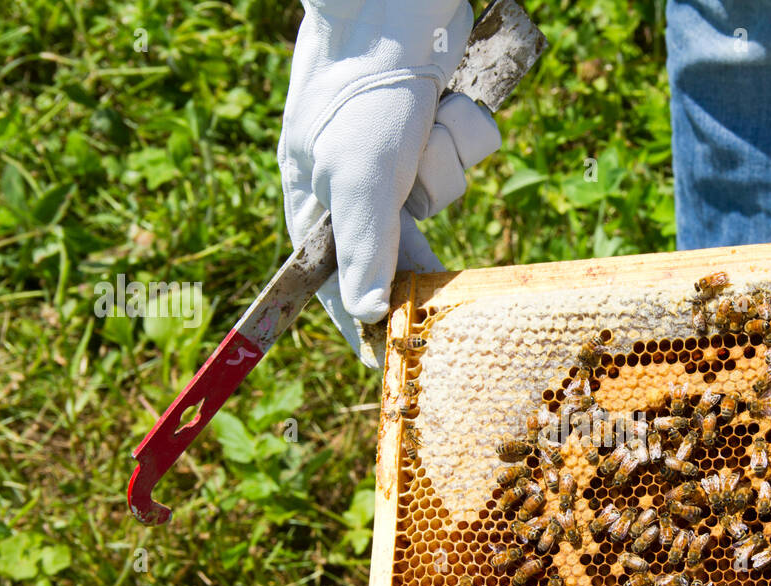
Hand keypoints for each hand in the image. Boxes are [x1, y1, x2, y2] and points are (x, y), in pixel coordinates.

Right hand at [278, 0, 500, 366]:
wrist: (394, 8)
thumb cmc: (365, 94)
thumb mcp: (363, 179)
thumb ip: (367, 249)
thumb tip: (369, 317)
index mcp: (314, 207)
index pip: (333, 286)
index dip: (360, 326)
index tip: (388, 364)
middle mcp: (350, 192)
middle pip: (395, 252)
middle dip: (420, 243)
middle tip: (446, 271)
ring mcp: (390, 166)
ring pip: (432, 207)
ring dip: (441, 174)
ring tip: (429, 130)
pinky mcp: (423, 140)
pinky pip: (450, 170)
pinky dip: (456, 146)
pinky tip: (447, 118)